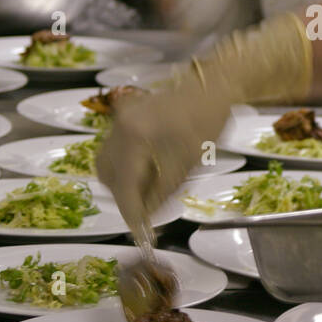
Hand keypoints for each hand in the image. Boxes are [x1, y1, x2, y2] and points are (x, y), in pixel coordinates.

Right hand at [95, 14, 313, 229]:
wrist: (213, 87)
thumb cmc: (207, 124)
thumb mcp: (187, 164)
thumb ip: (161, 193)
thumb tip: (145, 218)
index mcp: (135, 136)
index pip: (124, 186)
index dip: (131, 214)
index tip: (141, 234)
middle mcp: (120, 126)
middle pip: (108, 175)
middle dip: (126, 196)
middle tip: (147, 212)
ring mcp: (120, 118)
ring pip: (108, 162)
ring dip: (124, 182)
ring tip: (151, 191)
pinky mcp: (126, 116)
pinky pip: (116, 148)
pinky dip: (128, 165)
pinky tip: (151, 171)